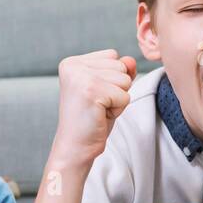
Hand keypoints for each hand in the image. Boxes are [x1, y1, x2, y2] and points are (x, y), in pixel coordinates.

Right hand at [49, 50, 136, 168]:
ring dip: (118, 99)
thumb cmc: (90, 119)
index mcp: (72, 62)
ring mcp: (81, 77)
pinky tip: (100, 116)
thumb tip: (130, 60)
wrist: (75, 147)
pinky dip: (118, 109)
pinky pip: (125, 96)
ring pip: (125, 79)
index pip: (112, 55)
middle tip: (97, 105)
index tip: (94, 95)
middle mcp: (73, 66)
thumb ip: (119, 70)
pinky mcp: (91, 91)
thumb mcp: (107, 88)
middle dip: (116, 88)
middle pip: (120, 65)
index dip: (111, 78)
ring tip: (98, 110)